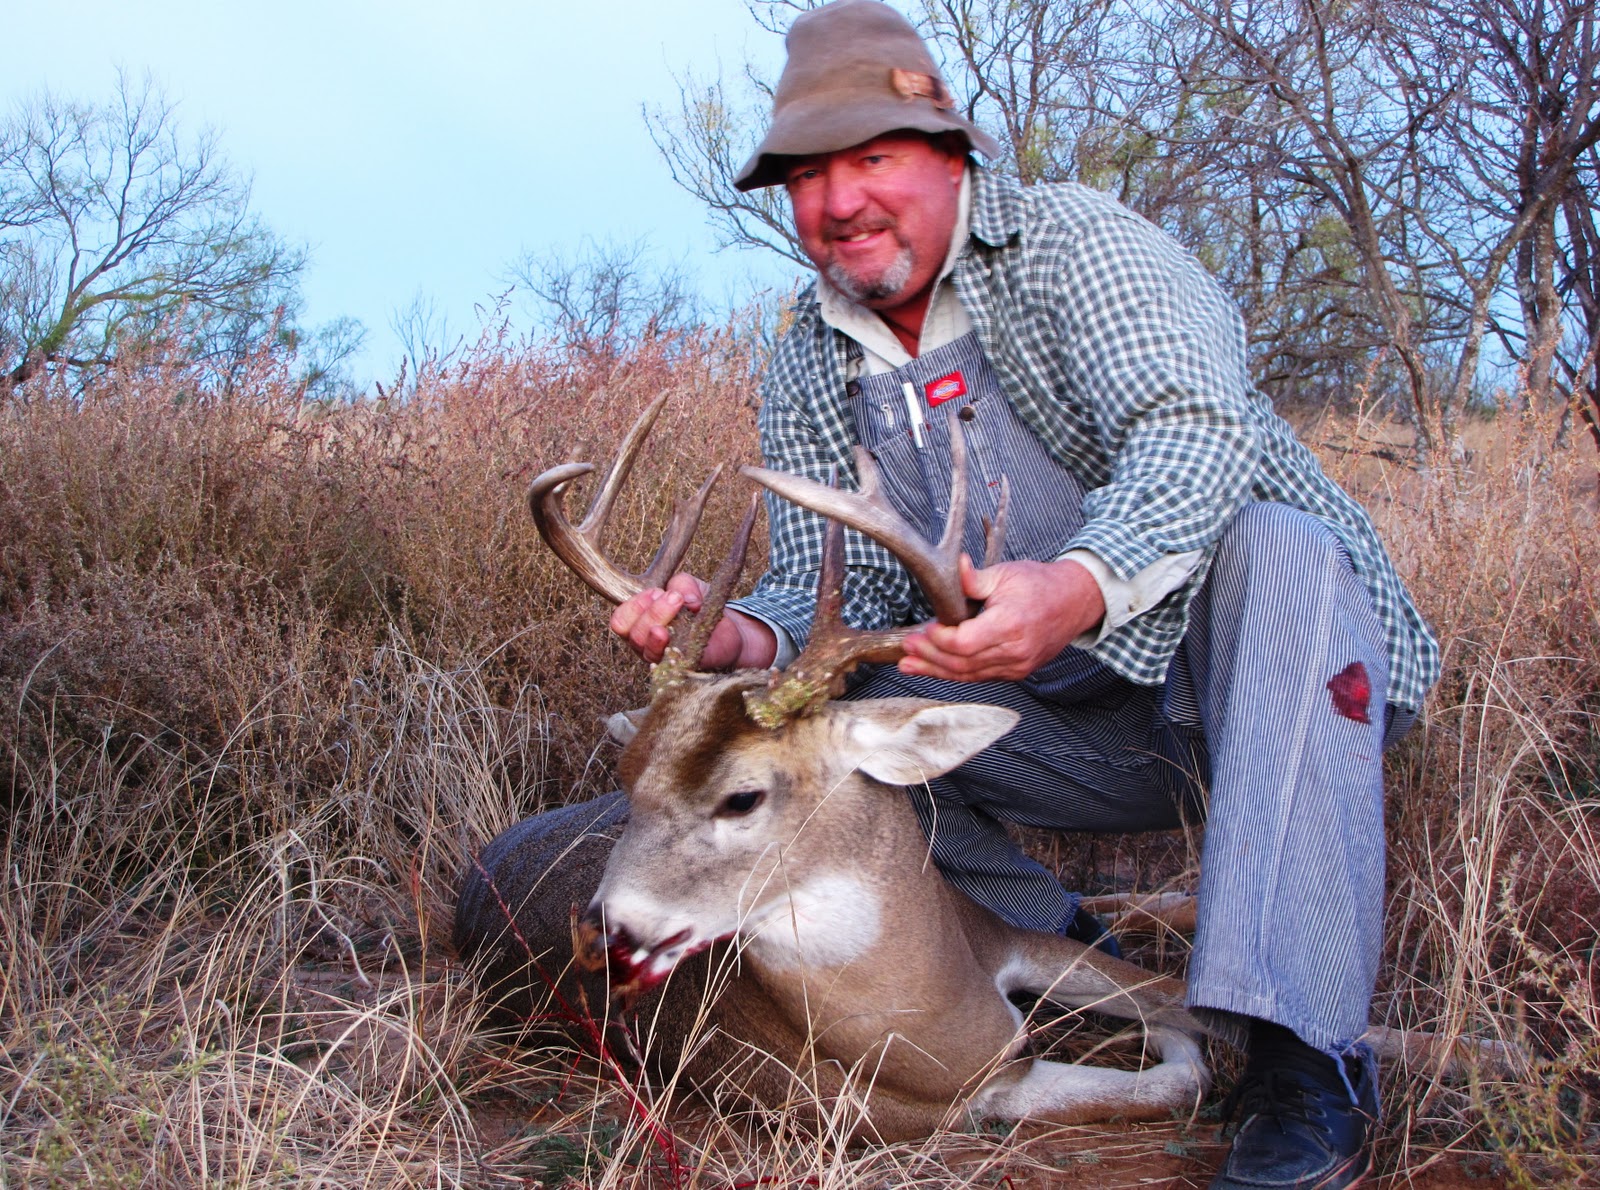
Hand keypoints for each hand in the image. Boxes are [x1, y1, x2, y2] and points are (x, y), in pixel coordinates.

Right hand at [609, 574, 773, 669]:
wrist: (730, 627)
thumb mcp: (690, 586)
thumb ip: (682, 584)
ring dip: (661, 627)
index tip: (657, 592)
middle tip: (675, 598)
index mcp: (641, 624)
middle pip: (635, 635)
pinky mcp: (685, 669)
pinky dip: (679, 646)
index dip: (635, 606)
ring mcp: (665, 661)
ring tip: (679, 611)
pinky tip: (688, 632)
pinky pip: (675, 663)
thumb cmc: (700, 607)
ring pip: (649, 651)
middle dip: (653, 612)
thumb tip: (686, 599)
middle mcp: (647, 645)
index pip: (621, 621)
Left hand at [898, 554, 1105, 682]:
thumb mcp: (1006, 574)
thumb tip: (954, 568)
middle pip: (962, 663)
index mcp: (1010, 624)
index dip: (940, 639)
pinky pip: (980, 676)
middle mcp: (1014, 651)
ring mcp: (1016, 666)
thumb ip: (974, 579)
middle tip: (906, 648)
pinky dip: (955, 673)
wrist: (1074, 602)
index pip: (965, 643)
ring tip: (909, 665)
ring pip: (969, 675)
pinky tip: (933, 669)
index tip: (926, 628)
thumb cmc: (1040, 585)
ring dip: (936, 671)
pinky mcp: (1016, 672)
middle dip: (930, 657)